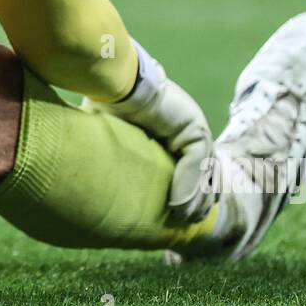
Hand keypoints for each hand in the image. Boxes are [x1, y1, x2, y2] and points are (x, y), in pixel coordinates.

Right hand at [82, 38, 214, 221]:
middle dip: (198, 200)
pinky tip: (177, 207)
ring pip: (205, 171)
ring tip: (183, 221)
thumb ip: (118, 157)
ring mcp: (191, 125)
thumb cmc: (103, 105)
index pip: (185, 164)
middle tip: (188, 224)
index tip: (178, 215)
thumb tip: (101, 183)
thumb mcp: (110, 137)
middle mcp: (184, 126)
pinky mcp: (193, 127)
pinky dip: (188, 187)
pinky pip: (197, 163)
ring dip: (194, 199)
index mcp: (167, 128)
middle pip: (202, 171)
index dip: (186, 190)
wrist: (111, 82)